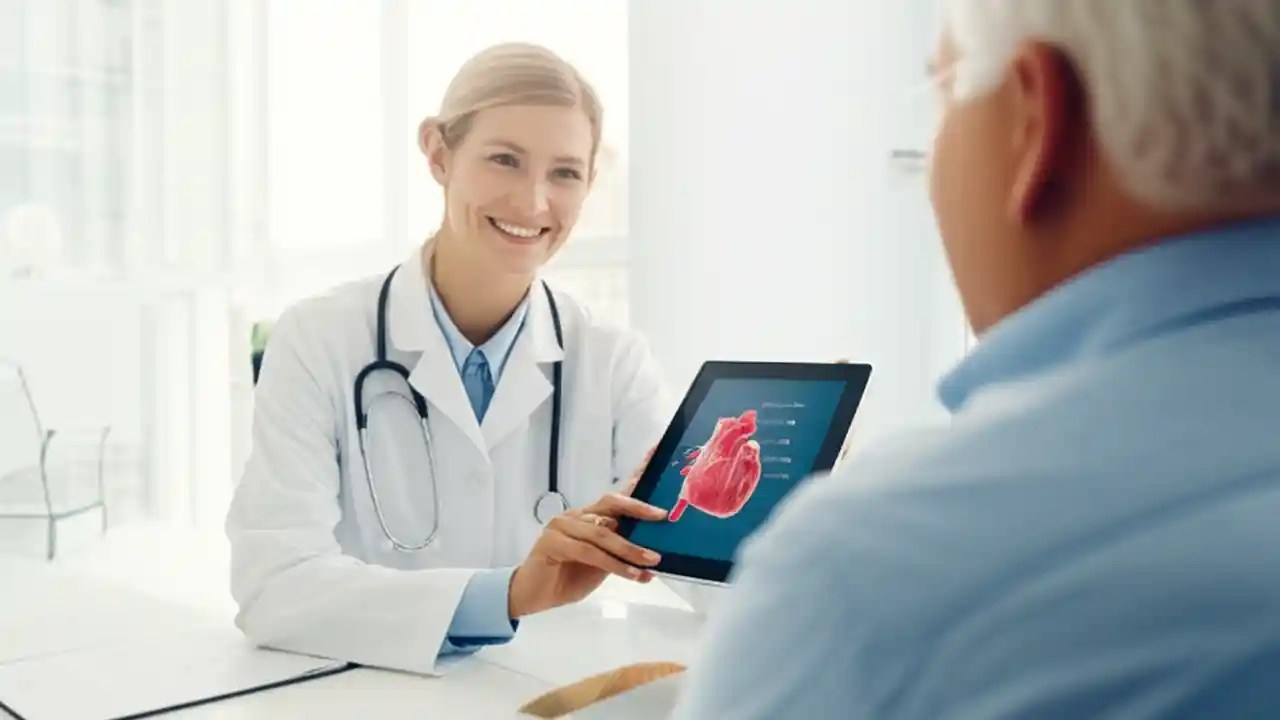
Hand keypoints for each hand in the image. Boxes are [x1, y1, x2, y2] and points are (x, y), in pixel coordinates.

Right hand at [508, 449, 664, 618]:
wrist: (534, 596)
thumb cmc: (567, 577)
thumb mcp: (603, 562)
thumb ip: (621, 550)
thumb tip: (654, 548)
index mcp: (589, 516)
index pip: (617, 495)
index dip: (636, 475)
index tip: (656, 455)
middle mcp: (576, 516)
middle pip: (610, 504)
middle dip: (638, 509)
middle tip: (661, 516)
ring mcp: (561, 526)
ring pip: (602, 532)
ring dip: (630, 549)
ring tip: (651, 561)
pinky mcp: (552, 542)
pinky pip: (589, 551)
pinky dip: (614, 564)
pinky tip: (631, 574)